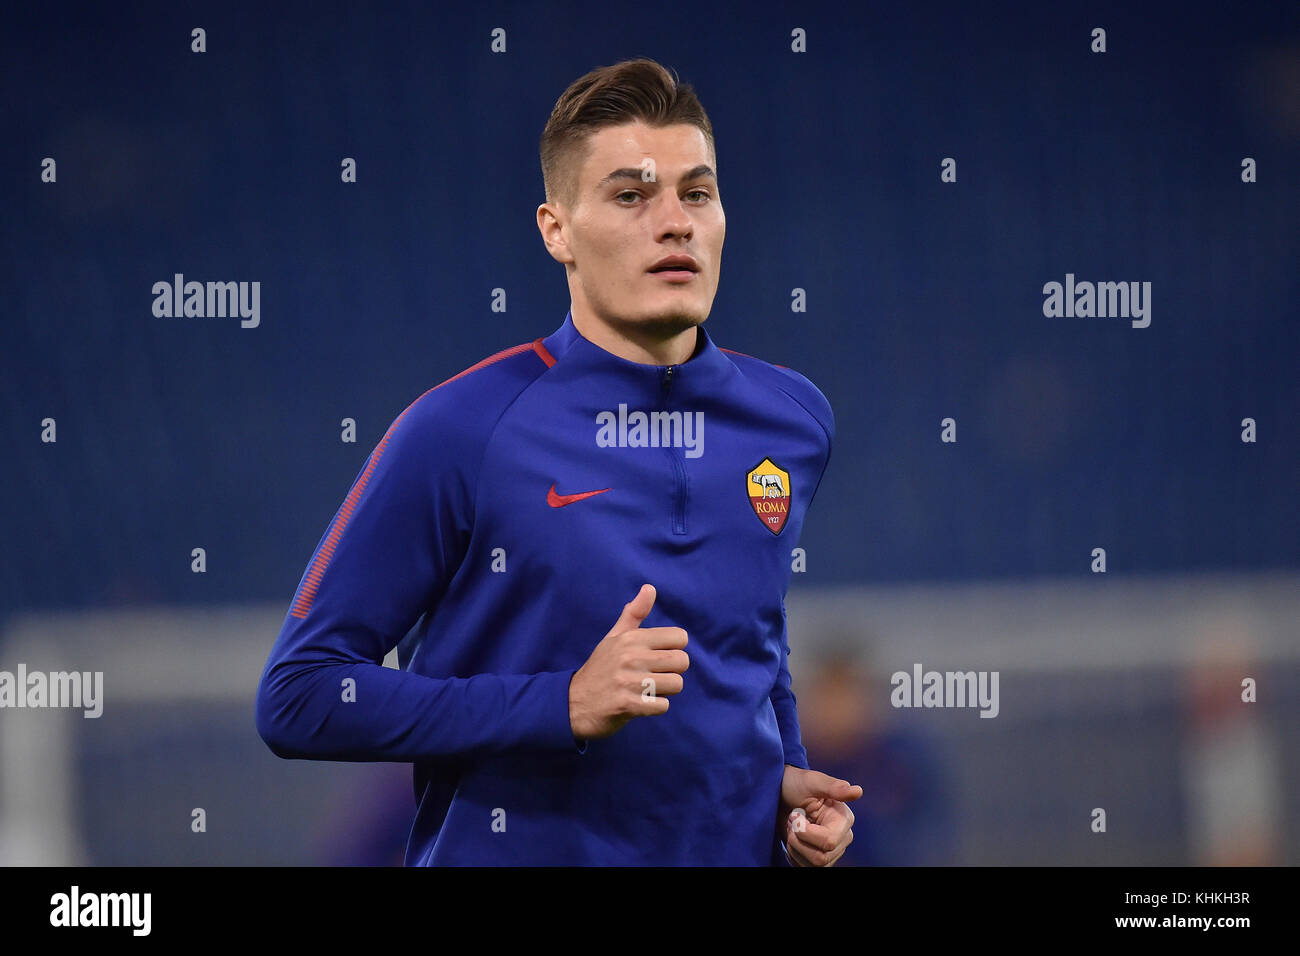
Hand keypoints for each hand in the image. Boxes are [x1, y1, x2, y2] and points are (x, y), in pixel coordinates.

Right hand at [568, 584, 688, 739]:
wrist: (573, 702)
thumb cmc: (600, 668)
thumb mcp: (614, 637)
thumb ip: (634, 613)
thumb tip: (650, 588)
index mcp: (631, 638)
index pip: (679, 637)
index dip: (675, 649)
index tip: (660, 657)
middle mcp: (631, 657)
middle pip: (682, 661)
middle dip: (674, 671)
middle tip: (656, 675)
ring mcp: (629, 681)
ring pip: (676, 684)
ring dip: (666, 691)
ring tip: (648, 690)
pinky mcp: (627, 705)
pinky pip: (663, 706)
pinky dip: (656, 707)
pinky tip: (641, 703)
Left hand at [779, 765, 861, 865]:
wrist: (782, 795)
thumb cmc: (798, 785)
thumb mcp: (813, 781)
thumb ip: (834, 787)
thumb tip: (857, 791)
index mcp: (844, 819)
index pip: (828, 841)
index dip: (805, 832)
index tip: (794, 814)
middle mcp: (842, 837)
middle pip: (821, 858)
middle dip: (798, 840)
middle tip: (791, 822)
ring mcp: (832, 850)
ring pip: (814, 865)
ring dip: (795, 848)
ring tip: (792, 829)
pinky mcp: (820, 859)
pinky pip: (807, 868)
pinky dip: (794, 856)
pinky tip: (793, 839)